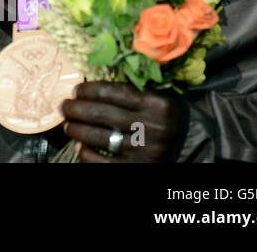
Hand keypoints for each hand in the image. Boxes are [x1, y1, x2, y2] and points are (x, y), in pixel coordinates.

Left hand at [61, 81, 181, 161]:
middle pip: (101, 114)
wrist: (192, 145)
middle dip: (75, 109)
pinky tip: (81, 147)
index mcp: (156, 104)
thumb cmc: (165, 116)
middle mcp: (152, 126)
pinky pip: (105, 162)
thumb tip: (89, 88)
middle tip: (64, 107)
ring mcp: (146, 150)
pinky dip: (87, 154)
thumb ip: (131, 92)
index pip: (113, 92)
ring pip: (100, 137)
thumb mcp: (157, 97)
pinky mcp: (140, 168)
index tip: (75, 90)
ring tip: (68, 126)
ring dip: (77, 130)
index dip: (88, 90)